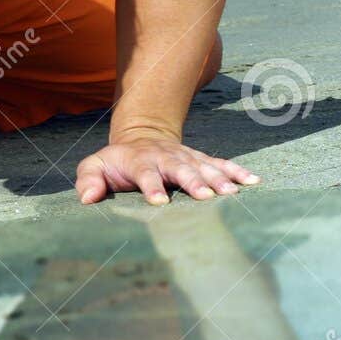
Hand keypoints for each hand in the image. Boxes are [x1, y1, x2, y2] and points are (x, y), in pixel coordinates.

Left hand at [75, 138, 259, 205]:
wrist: (140, 137)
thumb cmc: (116, 162)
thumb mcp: (95, 166)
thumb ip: (88, 179)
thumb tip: (87, 198)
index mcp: (138, 160)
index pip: (145, 172)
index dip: (151, 186)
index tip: (159, 202)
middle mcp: (165, 156)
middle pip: (180, 168)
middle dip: (193, 181)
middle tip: (207, 196)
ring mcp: (185, 156)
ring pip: (203, 165)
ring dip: (218, 178)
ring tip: (232, 193)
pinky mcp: (200, 159)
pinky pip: (220, 164)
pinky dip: (236, 172)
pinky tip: (253, 181)